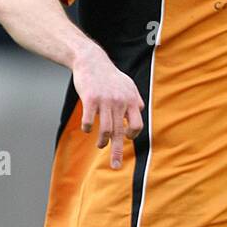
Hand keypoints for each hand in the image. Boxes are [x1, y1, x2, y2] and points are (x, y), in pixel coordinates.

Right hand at [73, 48, 143, 168]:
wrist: (91, 61)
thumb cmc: (109, 75)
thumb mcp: (127, 84)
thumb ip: (135, 98)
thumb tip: (139, 110)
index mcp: (131, 100)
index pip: (137, 125)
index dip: (132, 134)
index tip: (125, 136)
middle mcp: (120, 102)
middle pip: (121, 133)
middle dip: (118, 152)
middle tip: (116, 166)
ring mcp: (105, 101)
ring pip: (106, 130)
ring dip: (103, 141)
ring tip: (100, 145)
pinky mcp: (90, 99)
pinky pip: (90, 121)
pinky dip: (88, 129)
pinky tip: (87, 129)